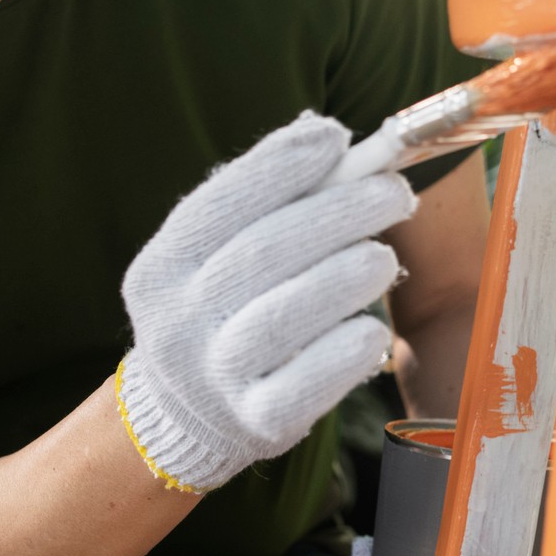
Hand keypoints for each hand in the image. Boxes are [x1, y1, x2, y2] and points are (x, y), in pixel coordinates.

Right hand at [118, 113, 413, 492]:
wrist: (189, 416)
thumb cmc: (221, 311)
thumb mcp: (218, 256)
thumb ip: (264, 199)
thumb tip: (323, 133)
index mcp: (162, 267)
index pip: (219, 205)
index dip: (280, 166)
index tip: (337, 136)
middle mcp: (176, 322)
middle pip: (261, 254)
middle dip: (337, 213)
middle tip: (394, 192)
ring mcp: (213, 377)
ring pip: (284, 317)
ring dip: (346, 276)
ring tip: (385, 256)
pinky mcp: (257, 422)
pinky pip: (307, 384)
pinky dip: (346, 351)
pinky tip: (373, 329)